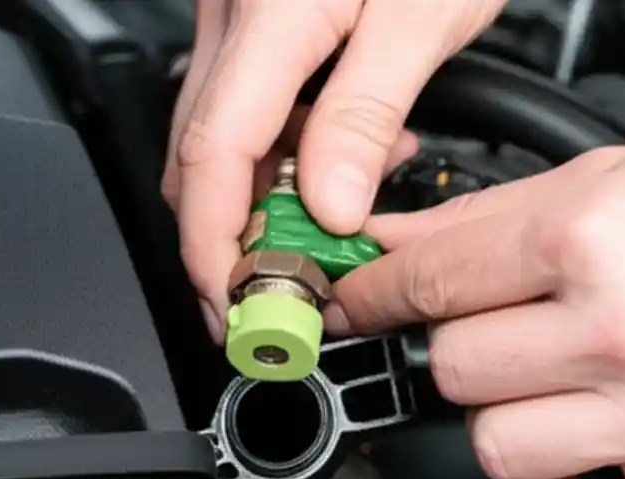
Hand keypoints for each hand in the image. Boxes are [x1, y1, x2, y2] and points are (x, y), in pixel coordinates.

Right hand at [163, 0, 505, 338]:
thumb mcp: (424, 14)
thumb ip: (368, 113)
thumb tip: (332, 208)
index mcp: (272, 14)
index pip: (213, 157)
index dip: (214, 243)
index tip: (236, 303)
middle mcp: (234, 13)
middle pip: (200, 155)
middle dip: (229, 237)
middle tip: (274, 295)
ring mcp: (236, 11)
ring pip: (221, 134)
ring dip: (262, 197)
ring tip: (324, 237)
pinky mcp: (255, 12)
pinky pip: (249, 101)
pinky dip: (281, 151)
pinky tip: (337, 163)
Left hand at [327, 123, 624, 478]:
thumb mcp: (621, 176)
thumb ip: (493, 217)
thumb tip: (395, 247)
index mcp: (592, 237)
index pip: (430, 282)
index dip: (375, 297)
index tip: (357, 310)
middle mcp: (624, 327)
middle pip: (453, 371)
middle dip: (460, 353)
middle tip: (497, 340)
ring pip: (500, 450)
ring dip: (508, 426)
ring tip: (552, 399)